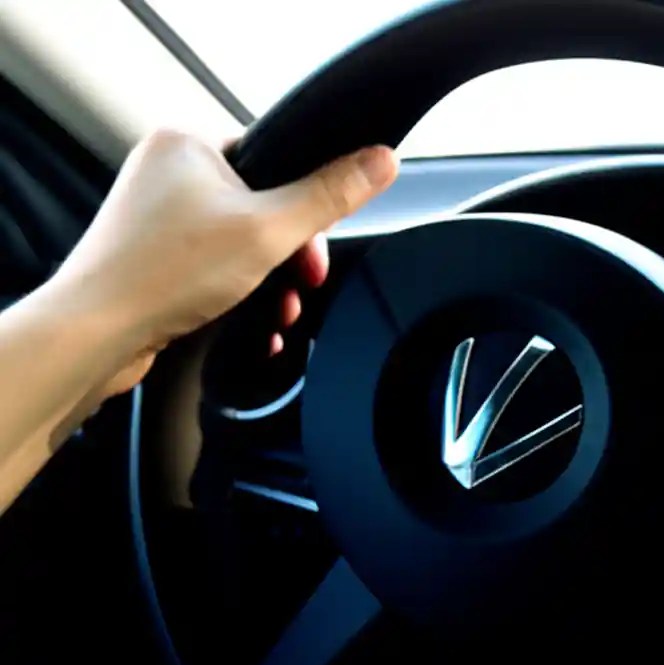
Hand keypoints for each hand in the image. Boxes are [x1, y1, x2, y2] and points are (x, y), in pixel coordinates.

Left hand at [50, 129, 398, 394]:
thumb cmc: (161, 275)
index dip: (307, 200)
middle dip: (291, 252)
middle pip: (263, 204)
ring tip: (277, 308)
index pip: (274, 156)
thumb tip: (380, 161)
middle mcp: (166, 172)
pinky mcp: (153, 257)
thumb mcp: (269, 230)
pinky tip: (253, 319)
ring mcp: (156, 216)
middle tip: (302, 279)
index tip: (319, 237)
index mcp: (186, 143)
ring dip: (271, 279)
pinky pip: (216, 266)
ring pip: (243, 241)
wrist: (95, 334)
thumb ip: (330, 195)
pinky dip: (241, 292)